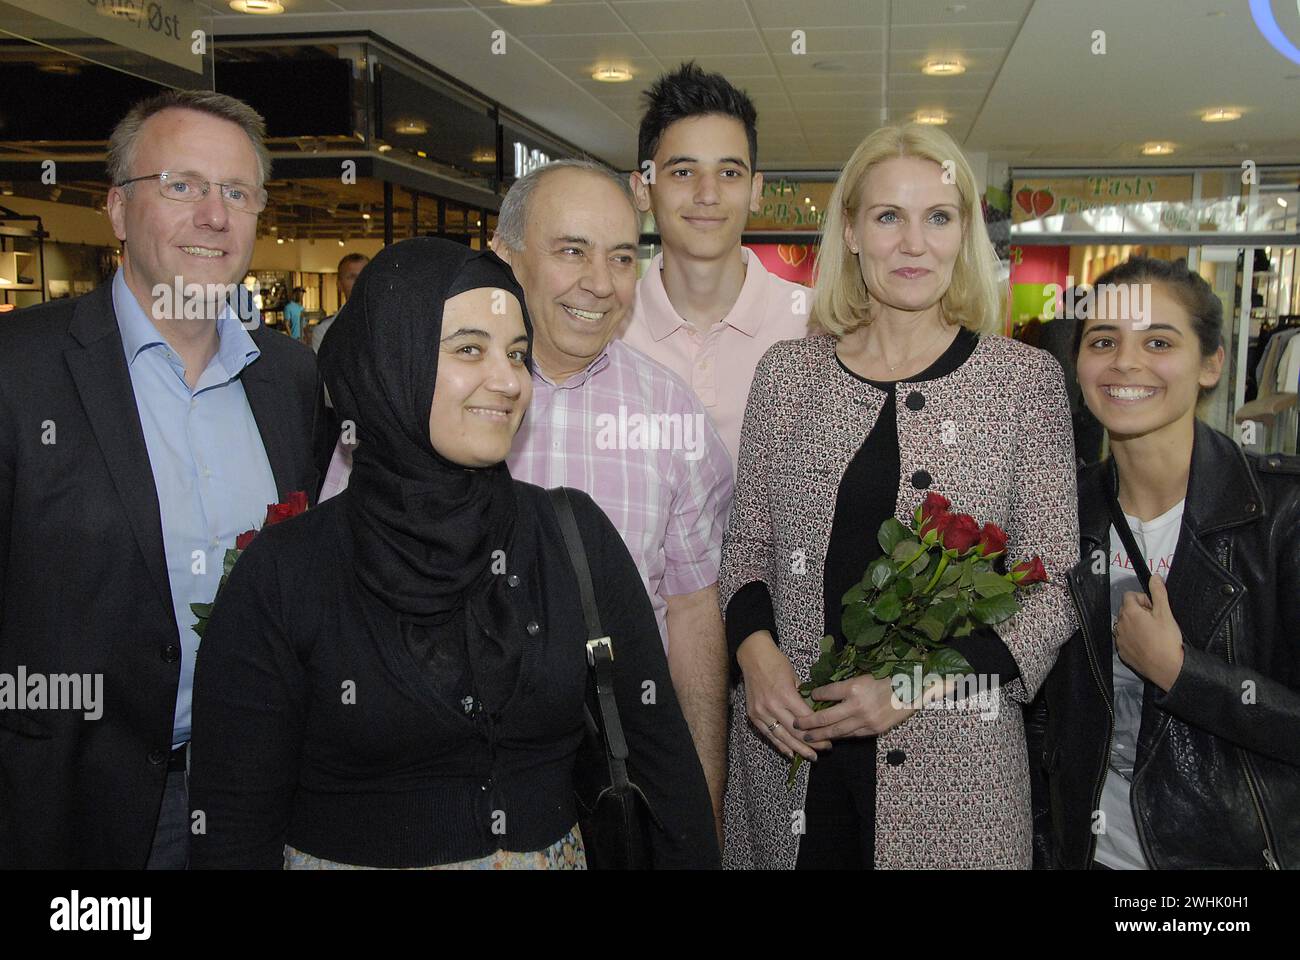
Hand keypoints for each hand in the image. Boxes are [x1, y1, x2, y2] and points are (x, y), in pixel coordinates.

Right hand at [737, 632, 829, 761]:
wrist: (752, 656)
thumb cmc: (777, 662)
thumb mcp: (795, 676)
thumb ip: (803, 697)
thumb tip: (815, 715)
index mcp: (785, 694)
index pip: (806, 719)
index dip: (819, 730)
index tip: (830, 736)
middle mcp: (772, 706)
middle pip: (795, 732)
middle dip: (812, 743)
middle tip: (825, 749)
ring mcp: (760, 712)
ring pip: (781, 737)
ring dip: (797, 749)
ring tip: (811, 756)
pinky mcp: (753, 715)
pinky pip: (768, 734)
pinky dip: (779, 745)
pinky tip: (791, 753)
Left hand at [793, 675, 917, 740]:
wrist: (913, 689)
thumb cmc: (888, 676)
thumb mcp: (864, 673)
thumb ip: (846, 684)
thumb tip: (826, 691)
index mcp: (854, 687)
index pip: (826, 693)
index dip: (815, 695)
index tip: (809, 696)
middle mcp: (857, 705)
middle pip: (826, 718)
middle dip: (809, 723)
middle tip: (796, 725)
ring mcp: (866, 720)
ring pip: (838, 731)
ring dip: (821, 735)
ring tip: (807, 737)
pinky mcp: (874, 730)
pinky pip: (852, 735)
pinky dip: (840, 736)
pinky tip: (831, 738)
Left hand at [1114, 574, 1184, 691]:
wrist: (1167, 668)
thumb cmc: (1166, 640)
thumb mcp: (1165, 613)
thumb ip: (1158, 592)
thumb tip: (1155, 577)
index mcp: (1129, 612)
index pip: (1130, 595)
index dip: (1144, 599)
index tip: (1154, 608)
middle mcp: (1120, 624)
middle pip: (1127, 609)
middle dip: (1140, 611)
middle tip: (1156, 621)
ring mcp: (1119, 639)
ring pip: (1125, 625)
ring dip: (1136, 625)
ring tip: (1152, 633)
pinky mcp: (1122, 652)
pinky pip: (1125, 640)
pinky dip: (1133, 639)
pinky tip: (1147, 644)